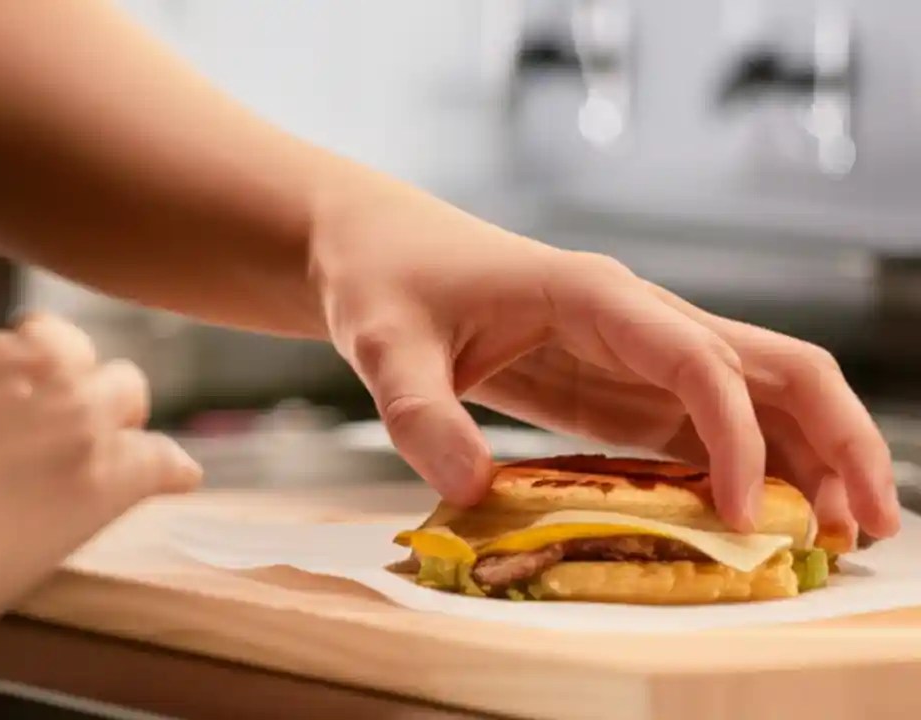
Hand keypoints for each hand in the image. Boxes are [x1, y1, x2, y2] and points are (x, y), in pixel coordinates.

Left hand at [312, 180, 899, 540]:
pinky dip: (743, 466)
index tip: (737, 514)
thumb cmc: (387, 284)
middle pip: (772, 364)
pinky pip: (702, 421)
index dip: (733, 436)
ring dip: (804, 457)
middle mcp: (637, 316)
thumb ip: (420, 413)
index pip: (698, 359)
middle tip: (863, 525)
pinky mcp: (618, 380)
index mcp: (596, 294)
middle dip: (831, 438)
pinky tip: (756, 517)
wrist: (381, 254)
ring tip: (837, 534)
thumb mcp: (385, 347)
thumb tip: (470, 486)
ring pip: (755, 393)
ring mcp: (635, 348)